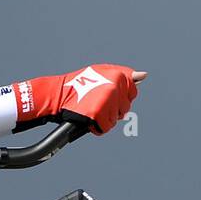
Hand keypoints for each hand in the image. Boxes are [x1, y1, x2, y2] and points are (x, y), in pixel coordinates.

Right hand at [14, 65, 146, 134]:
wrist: (56, 94)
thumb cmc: (79, 83)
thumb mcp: (102, 72)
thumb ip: (124, 74)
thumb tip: (144, 75)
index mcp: (118, 76)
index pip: (132, 93)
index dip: (120, 97)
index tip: (108, 95)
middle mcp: (115, 88)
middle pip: (124, 108)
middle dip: (113, 109)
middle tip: (97, 103)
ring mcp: (106, 101)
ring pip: (115, 119)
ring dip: (105, 119)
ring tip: (91, 110)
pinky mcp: (97, 114)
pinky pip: (105, 127)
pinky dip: (97, 127)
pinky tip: (89, 119)